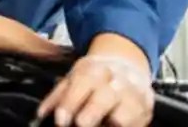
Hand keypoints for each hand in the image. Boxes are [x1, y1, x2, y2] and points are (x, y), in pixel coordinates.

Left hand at [37, 36, 153, 126]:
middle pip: (103, 100)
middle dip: (89, 116)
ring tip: (100, 126)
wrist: (129, 66)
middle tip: (79, 125)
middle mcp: (116, 82)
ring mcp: (133, 97)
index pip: (81, 86)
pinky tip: (110, 126)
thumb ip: (57, 96)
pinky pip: (134, 126)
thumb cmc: (96, 76)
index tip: (60, 121)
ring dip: (109, 125)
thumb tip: (41, 114)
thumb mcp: (74, 77)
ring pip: (122, 118)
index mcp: (95, 70)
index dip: (69, 105)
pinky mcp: (146, 112)